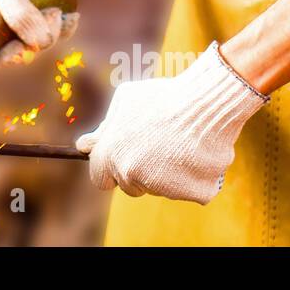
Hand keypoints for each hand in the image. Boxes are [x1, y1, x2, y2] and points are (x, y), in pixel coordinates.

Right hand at [0, 0, 78, 68]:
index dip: (0, 62)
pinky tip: (70, 18)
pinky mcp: (34, 24)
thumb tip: (40, 44)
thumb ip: (21, 17)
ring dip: (51, 34)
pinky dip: (62, 32)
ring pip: (33, 48)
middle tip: (49, 19)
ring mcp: (13, 28)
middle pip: (11, 56)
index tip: (20, 50)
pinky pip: (49, 39)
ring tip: (57, 11)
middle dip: (33, 44)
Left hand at [75, 43, 265, 203]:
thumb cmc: (162, 95)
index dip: (110, 169)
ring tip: (182, 140)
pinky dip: (198, 176)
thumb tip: (84, 146)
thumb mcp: (125, 100)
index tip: (122, 158)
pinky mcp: (196, 193)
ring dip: (170, 172)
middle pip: (132, 187)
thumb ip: (104, 127)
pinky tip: (200, 151)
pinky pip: (194, 189)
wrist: (205, 101)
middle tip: (158, 144)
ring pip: (164, 188)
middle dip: (141, 171)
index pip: (100, 179)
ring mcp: (165, 188)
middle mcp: (133, 176)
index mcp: (111, 156)